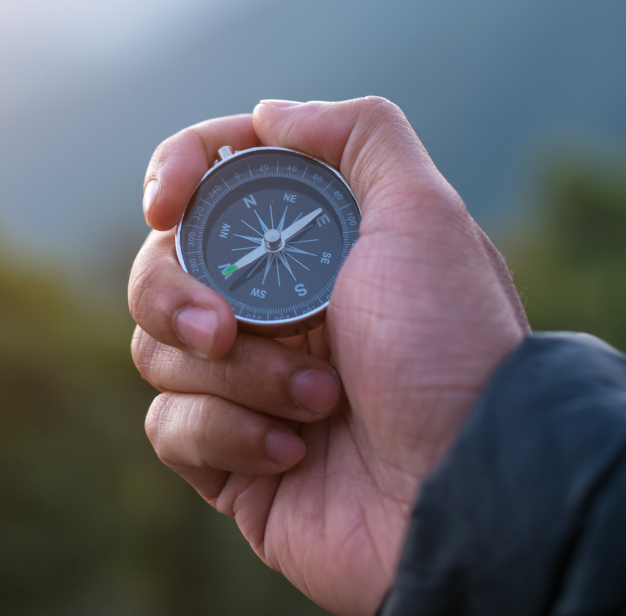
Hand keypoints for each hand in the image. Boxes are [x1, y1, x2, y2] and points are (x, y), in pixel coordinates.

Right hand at [129, 97, 528, 615]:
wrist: (466, 489)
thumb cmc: (450, 349)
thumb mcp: (425, 215)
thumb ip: (358, 138)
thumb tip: (269, 117)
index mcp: (317, 252)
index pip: (212, 191)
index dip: (177, 178)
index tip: (166, 203)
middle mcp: (280, 314)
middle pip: (161, 270)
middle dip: (180, 294)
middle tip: (230, 326)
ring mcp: (251, 389)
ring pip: (158, 349)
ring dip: (237, 375)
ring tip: (322, 403)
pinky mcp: (233, 463)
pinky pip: (170, 426)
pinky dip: (227, 433)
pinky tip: (295, 453)